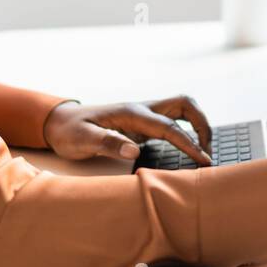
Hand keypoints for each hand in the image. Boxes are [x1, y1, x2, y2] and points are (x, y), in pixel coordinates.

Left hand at [42, 96, 213, 165]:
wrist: (59, 122)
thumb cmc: (70, 131)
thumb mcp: (82, 140)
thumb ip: (108, 143)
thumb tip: (135, 151)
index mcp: (132, 113)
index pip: (169, 128)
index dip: (189, 144)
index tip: (203, 160)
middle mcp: (142, 110)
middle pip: (185, 106)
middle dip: (203, 126)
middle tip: (207, 153)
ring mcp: (144, 115)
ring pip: (182, 110)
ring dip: (198, 126)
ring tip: (203, 151)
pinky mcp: (142, 123)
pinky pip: (173, 122)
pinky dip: (187, 132)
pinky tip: (188, 148)